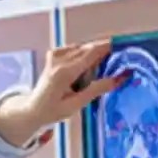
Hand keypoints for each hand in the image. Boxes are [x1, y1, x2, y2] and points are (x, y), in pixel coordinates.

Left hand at [0, 40, 129, 145]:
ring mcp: (55, 55)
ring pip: (83, 48)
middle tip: (117, 63)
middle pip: (89, 48)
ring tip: (93, 76)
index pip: (92, 53)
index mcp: (64, 72)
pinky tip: (82, 71)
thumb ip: (98, 89)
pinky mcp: (54, 54)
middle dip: (104, 53)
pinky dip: (83, 56)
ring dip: (93, 56)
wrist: (32, 109)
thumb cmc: (53, 110)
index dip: (109, 48)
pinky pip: (75, 49)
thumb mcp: (77, 104)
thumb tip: (121, 77)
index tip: (124, 46)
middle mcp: (59, 59)